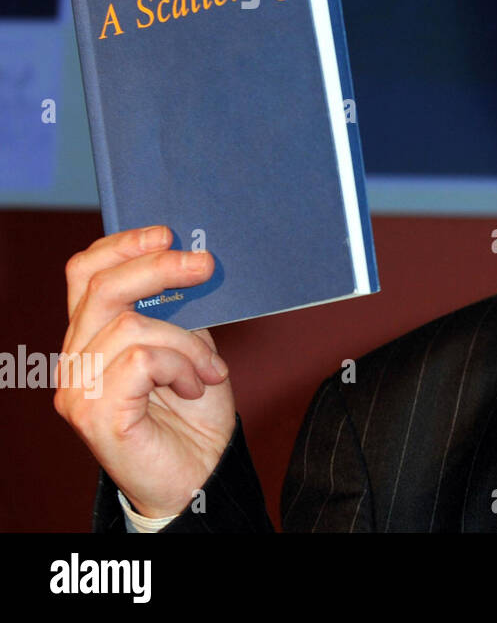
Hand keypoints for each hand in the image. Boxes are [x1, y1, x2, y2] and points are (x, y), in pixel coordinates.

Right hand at [54, 225, 234, 518]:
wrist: (199, 476)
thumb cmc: (193, 415)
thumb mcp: (189, 347)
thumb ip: (177, 311)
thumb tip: (191, 264)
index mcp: (92, 337)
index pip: (85, 274)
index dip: (122, 246)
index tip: (166, 233)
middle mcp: (74, 361)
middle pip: (102, 287)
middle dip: (158, 267)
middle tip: (206, 266)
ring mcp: (77, 389)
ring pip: (132, 325)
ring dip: (187, 344)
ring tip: (208, 373)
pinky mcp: (93, 414)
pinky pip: (142, 360)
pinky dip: (182, 367)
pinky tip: (196, 388)